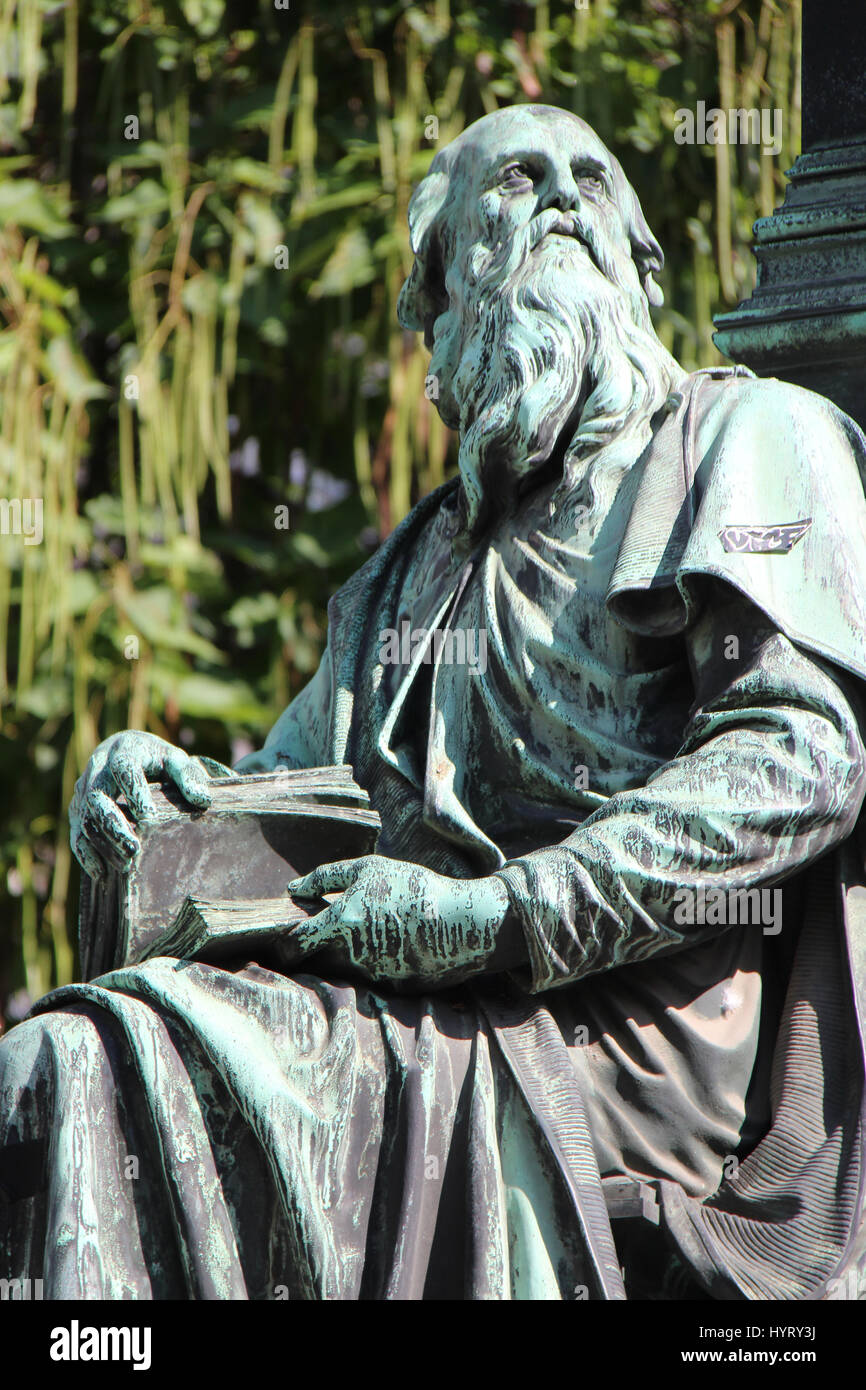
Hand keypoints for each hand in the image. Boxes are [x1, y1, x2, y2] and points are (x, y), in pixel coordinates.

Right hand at [70, 731, 230, 879]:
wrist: (128, 754)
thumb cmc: (158, 761)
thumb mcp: (177, 762)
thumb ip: (189, 777)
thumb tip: (203, 801)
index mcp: (123, 750)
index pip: (123, 767)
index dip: (133, 791)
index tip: (149, 817)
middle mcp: (97, 768)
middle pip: (96, 796)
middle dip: (113, 824)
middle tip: (134, 849)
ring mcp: (83, 789)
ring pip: (84, 816)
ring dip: (102, 842)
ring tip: (125, 866)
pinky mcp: (78, 809)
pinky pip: (76, 831)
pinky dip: (85, 852)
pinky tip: (101, 873)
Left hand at [285, 854, 518, 985]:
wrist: (462, 922)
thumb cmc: (413, 887)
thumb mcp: (370, 868)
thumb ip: (326, 877)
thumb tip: (292, 890)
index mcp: (342, 922)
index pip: (297, 942)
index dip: (286, 943)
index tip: (284, 940)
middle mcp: (351, 953)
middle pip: (316, 959)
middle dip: (314, 950)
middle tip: (321, 936)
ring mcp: (371, 974)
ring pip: (341, 968)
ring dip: (344, 956)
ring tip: (367, 933)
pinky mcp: (389, 987)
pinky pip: (368, 976)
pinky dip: (370, 964)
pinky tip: (388, 945)